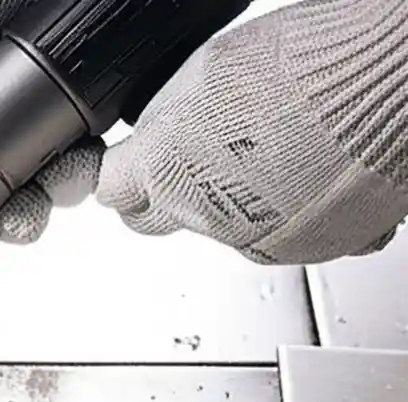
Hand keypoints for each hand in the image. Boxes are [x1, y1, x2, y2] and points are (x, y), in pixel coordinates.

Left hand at [98, 0, 407, 263]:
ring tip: (282, 149)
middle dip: (169, 195)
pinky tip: (321, 170)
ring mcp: (263, 238)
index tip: (121, 171)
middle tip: (198, 161)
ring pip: (232, 229)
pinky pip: (297, 232)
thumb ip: (171, 116)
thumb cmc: (308, 63)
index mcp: (166, 169)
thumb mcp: (208, 71)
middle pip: (164, 218)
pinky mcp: (318, 246)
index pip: (113, 190)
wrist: (390, 84)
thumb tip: (159, 133)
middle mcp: (208, 216)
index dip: (119, 176)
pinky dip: (304, 209)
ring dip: (243, 201)